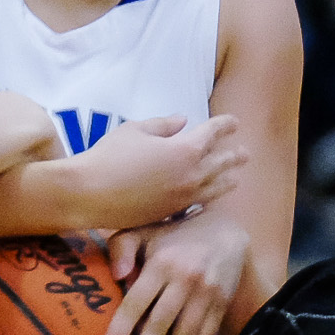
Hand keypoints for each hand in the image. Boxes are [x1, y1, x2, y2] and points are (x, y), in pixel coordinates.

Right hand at [51, 113, 246, 231]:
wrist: (90, 194)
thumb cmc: (109, 156)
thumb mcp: (134, 130)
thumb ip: (162, 125)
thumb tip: (182, 121)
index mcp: (185, 150)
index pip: (212, 134)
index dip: (224, 125)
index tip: (234, 122)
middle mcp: (191, 176)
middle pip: (220, 163)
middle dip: (233, 155)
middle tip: (245, 153)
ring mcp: (182, 197)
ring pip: (214, 188)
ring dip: (228, 180)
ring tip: (237, 178)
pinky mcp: (170, 213)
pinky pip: (198, 203)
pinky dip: (209, 197)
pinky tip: (210, 197)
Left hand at [97, 211, 251, 334]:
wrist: (225, 230)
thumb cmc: (171, 235)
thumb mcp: (143, 231)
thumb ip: (121, 247)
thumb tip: (117, 276)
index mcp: (161, 263)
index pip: (136, 303)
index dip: (118, 333)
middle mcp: (186, 280)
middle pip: (161, 326)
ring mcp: (207, 295)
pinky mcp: (221, 306)